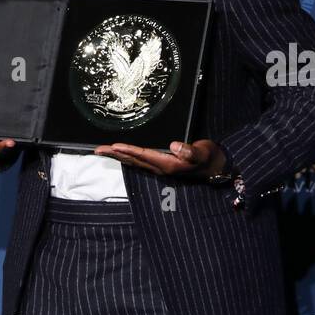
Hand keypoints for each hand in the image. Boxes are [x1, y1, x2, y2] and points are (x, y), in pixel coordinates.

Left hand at [94, 139, 227, 178]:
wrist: (216, 167)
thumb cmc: (209, 158)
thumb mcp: (202, 152)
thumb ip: (190, 151)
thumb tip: (174, 146)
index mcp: (168, 165)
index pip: (144, 156)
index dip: (129, 151)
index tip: (114, 146)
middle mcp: (161, 168)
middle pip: (133, 161)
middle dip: (116, 155)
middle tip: (98, 150)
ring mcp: (161, 168)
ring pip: (134, 162)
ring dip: (119, 157)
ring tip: (104, 151)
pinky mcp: (162, 166)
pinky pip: (140, 162)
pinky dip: (128, 158)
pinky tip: (122, 155)